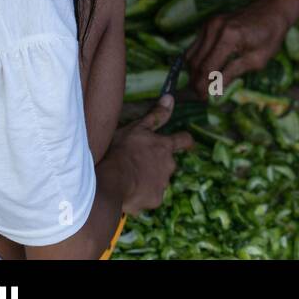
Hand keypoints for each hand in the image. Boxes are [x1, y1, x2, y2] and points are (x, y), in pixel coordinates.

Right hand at [105, 95, 193, 212]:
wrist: (112, 182)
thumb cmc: (122, 151)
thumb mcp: (137, 129)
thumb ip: (156, 115)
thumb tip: (170, 97)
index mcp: (165, 148)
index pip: (183, 141)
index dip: (185, 141)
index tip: (187, 142)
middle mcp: (168, 166)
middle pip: (167, 164)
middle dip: (156, 165)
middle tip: (137, 164)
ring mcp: (162, 185)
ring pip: (157, 182)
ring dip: (147, 181)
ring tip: (128, 179)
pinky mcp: (154, 201)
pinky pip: (148, 198)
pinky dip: (140, 196)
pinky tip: (126, 193)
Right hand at [186, 0, 290, 97]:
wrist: (270, 9)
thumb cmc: (270, 36)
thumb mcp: (258, 60)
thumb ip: (234, 73)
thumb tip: (216, 91)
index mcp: (230, 37)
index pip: (208, 68)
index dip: (203, 87)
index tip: (205, 99)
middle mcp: (214, 28)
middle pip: (195, 63)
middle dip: (196, 82)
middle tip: (202, 95)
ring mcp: (209, 25)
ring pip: (190, 55)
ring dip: (193, 72)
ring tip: (202, 85)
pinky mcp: (206, 25)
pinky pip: (194, 47)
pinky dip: (196, 61)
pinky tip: (204, 71)